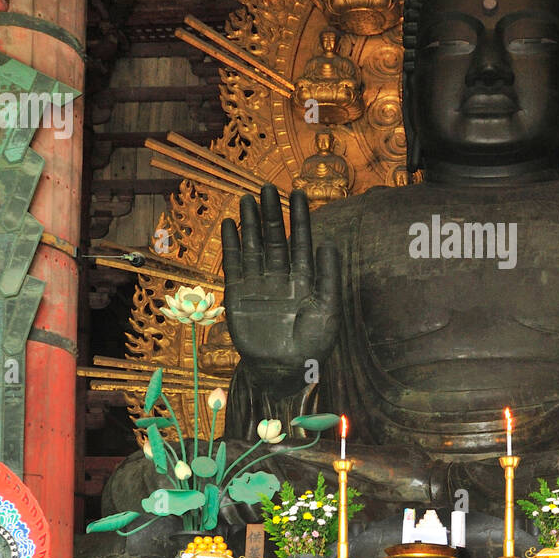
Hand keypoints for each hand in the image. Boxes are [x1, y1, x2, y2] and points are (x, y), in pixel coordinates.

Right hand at [220, 185, 339, 388]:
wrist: (284, 370)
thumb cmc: (312, 345)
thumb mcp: (327, 310)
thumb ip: (328, 277)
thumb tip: (329, 243)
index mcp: (305, 278)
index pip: (302, 241)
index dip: (300, 218)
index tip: (299, 193)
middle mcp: (281, 277)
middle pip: (275, 238)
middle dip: (272, 213)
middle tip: (268, 187)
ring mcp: (259, 284)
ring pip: (254, 246)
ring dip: (251, 223)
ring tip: (247, 199)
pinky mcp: (238, 294)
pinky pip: (234, 265)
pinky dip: (232, 245)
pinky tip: (229, 224)